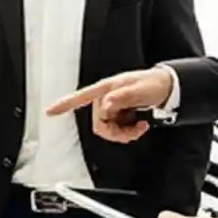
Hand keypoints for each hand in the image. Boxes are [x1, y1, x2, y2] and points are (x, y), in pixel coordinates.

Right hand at [44, 68, 174, 142]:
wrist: (168, 88)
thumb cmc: (155, 84)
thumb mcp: (141, 90)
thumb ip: (122, 97)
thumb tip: (105, 106)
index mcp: (108, 89)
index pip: (82, 96)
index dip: (64, 104)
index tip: (50, 111)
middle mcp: (107, 98)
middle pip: (99, 122)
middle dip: (117, 132)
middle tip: (136, 129)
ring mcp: (114, 106)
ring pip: (107, 128)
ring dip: (123, 133)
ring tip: (139, 126)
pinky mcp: (120, 114)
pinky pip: (116, 128)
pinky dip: (127, 131)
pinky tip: (138, 124)